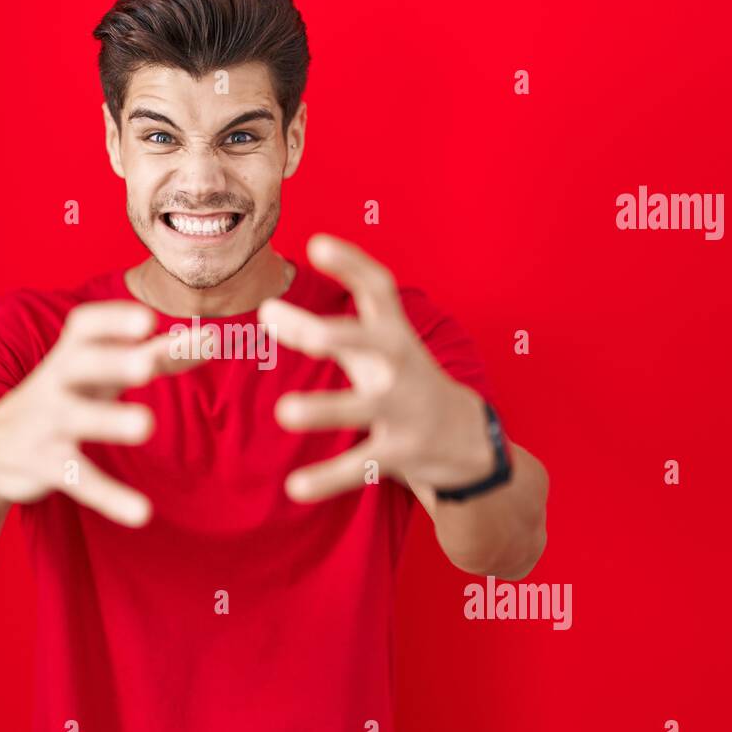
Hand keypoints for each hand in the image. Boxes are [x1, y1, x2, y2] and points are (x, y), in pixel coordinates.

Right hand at [0, 301, 204, 526]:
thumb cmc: (63, 395)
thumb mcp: (101, 374)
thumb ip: (155, 357)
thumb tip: (211, 342)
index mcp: (70, 354)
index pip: (85, 327)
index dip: (112, 321)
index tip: (146, 319)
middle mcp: (54, 382)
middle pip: (79, 365)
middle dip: (110, 362)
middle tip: (146, 364)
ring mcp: (46, 424)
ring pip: (76, 419)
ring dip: (108, 420)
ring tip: (146, 425)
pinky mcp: (42, 465)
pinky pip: (78, 479)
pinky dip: (109, 496)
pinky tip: (141, 513)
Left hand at [258, 234, 494, 501]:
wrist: (466, 438)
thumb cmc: (402, 378)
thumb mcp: (369, 349)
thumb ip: (316, 329)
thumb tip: (265, 309)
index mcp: (394, 332)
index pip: (379, 288)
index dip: (351, 264)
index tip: (316, 244)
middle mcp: (402, 365)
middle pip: (372, 342)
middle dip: (334, 333)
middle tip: (284, 323)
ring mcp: (404, 409)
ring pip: (364, 408)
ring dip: (325, 408)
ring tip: (284, 411)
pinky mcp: (400, 452)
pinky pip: (360, 466)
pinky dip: (328, 478)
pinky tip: (294, 487)